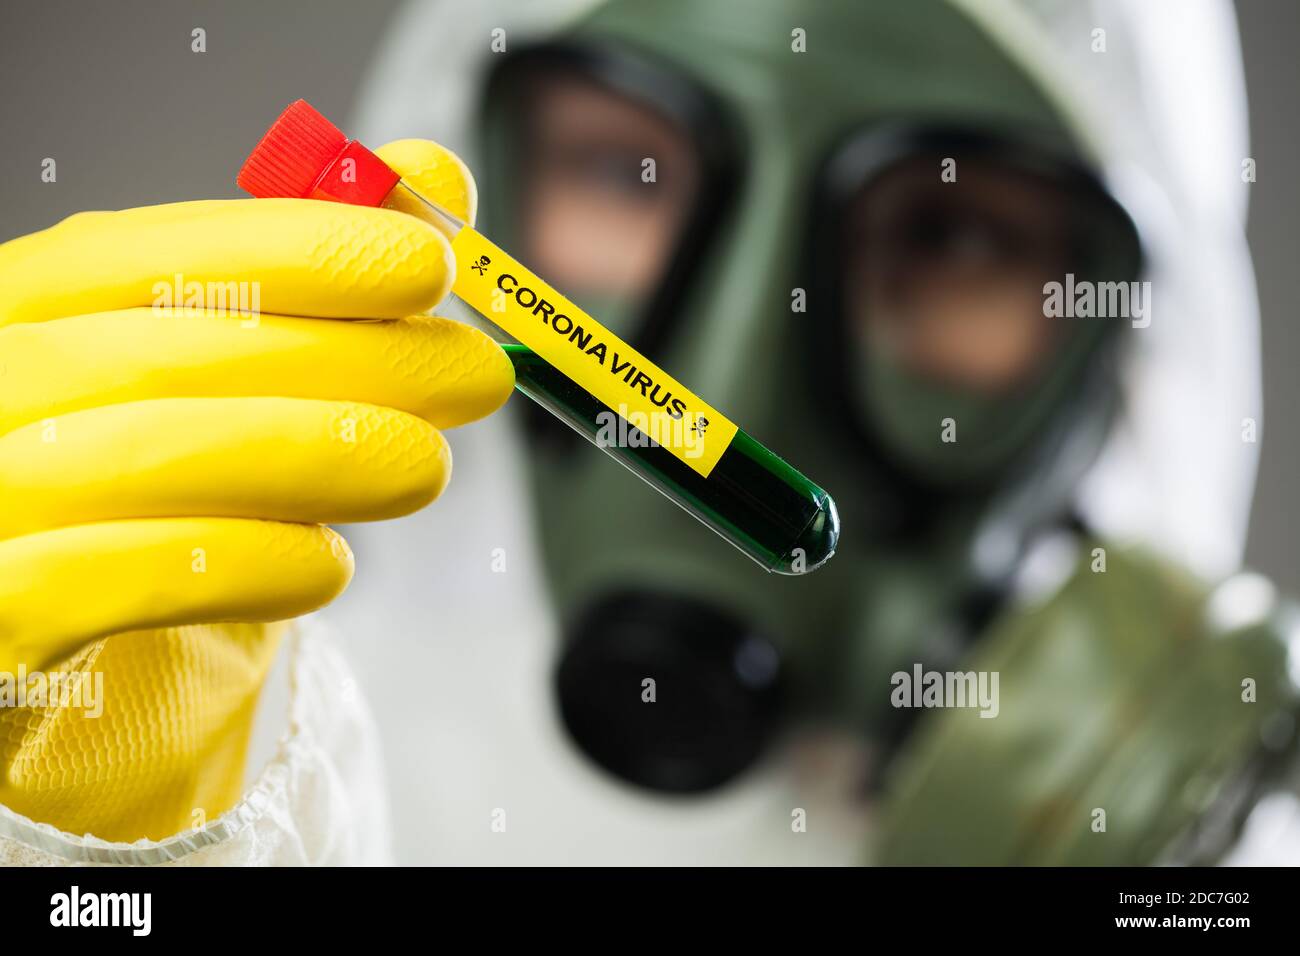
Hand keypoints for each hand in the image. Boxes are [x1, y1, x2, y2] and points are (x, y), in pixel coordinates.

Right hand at [0, 140, 510, 840]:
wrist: (43, 639)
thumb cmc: (144, 484)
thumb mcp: (217, 366)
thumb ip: (315, 266)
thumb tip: (430, 170)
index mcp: (32, 309)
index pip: (155, 255)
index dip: (299, 249)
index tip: (427, 261)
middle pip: (169, 352)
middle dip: (345, 357)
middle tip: (474, 374)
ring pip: (151, 454)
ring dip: (316, 453)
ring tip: (425, 466)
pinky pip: (120, 579)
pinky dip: (246, 561)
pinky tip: (330, 564)